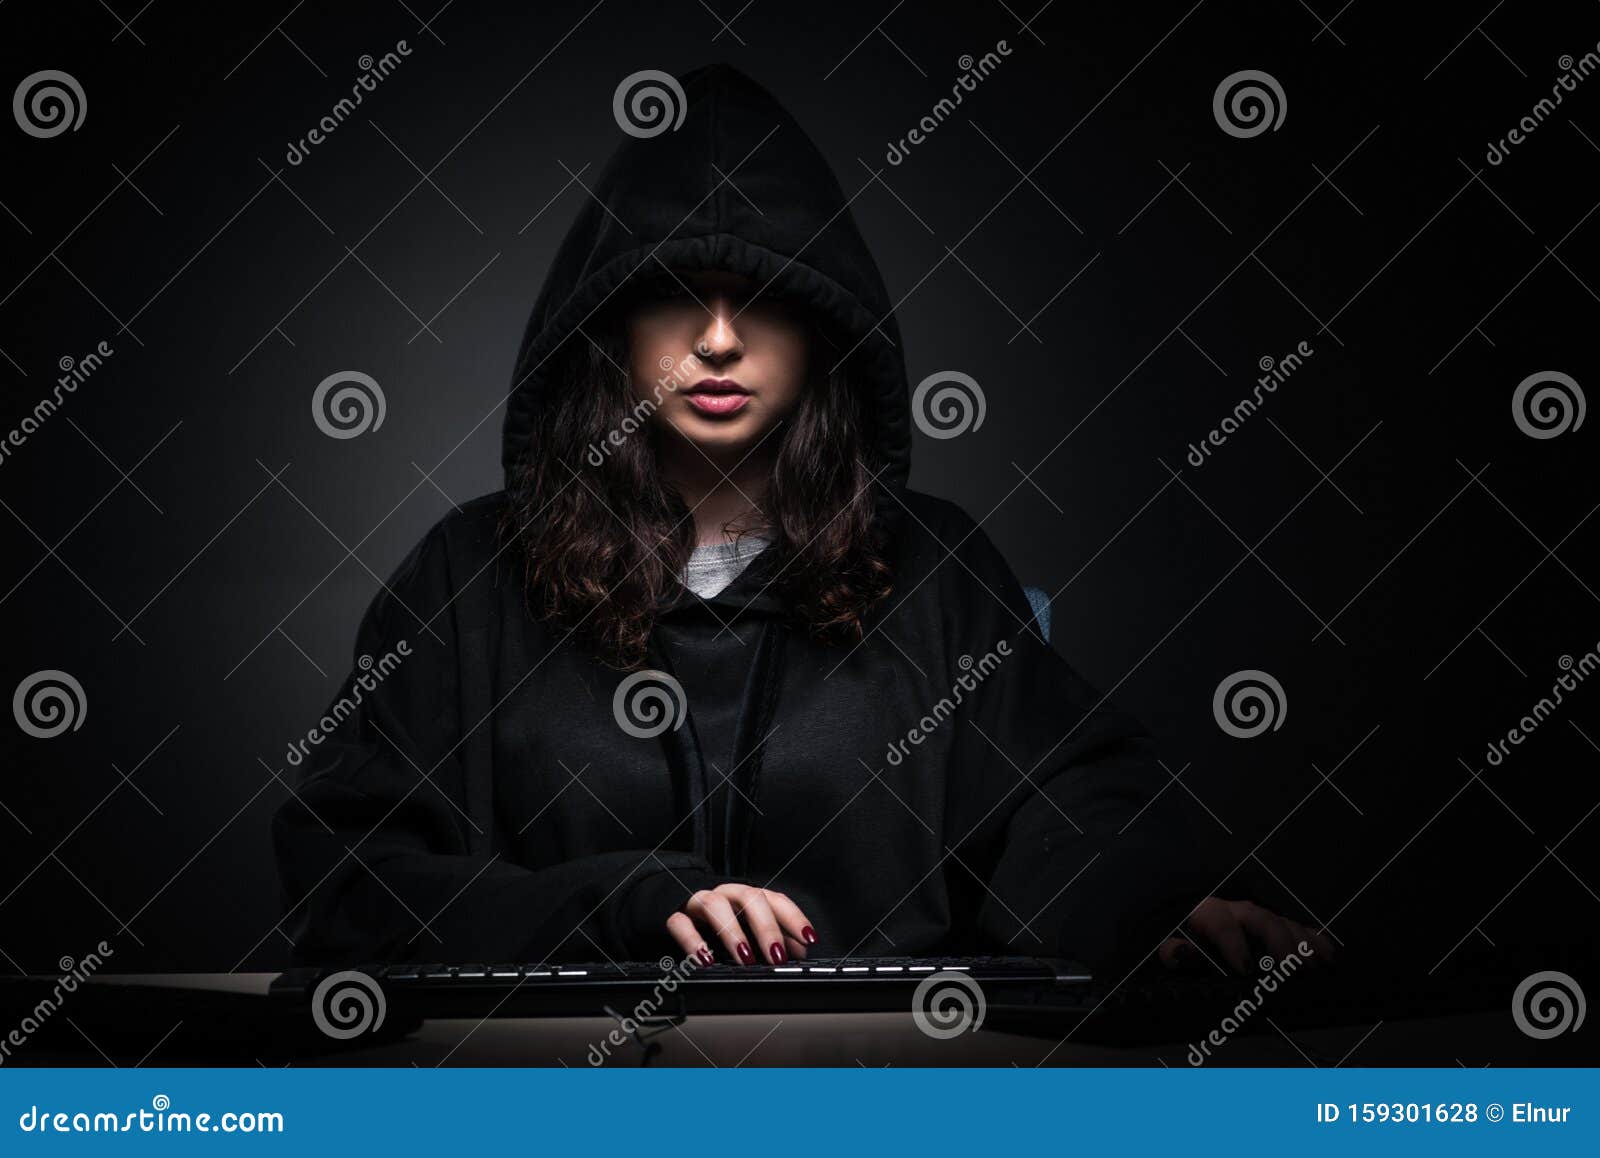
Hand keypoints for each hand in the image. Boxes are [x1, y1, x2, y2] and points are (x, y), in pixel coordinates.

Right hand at [665, 883, 816, 964]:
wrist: (671, 900)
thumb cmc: (717, 917)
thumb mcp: (747, 926)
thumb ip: (774, 937)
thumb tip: (799, 952)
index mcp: (747, 896)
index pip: (776, 900)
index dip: (794, 918)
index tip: (808, 939)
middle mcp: (726, 894)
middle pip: (750, 899)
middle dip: (767, 927)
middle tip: (777, 956)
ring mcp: (699, 902)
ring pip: (715, 905)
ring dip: (733, 932)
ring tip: (745, 958)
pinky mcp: (674, 914)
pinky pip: (680, 923)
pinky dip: (693, 941)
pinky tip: (705, 959)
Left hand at [1159, 896, 1336, 973]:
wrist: (1187, 932)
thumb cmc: (1183, 945)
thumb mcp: (1171, 949)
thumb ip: (1174, 952)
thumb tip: (1180, 952)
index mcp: (1206, 914)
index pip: (1219, 921)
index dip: (1232, 942)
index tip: (1244, 968)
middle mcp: (1235, 911)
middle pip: (1259, 917)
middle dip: (1277, 941)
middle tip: (1289, 969)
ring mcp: (1257, 917)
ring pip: (1282, 921)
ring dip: (1300, 943)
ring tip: (1313, 966)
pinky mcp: (1274, 926)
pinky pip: (1297, 927)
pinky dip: (1313, 941)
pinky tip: (1328, 956)